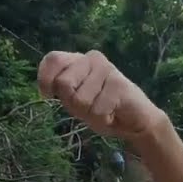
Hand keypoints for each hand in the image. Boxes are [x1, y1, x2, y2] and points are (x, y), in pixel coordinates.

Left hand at [37, 50, 166, 141]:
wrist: (137, 122)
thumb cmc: (104, 110)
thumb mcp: (77, 101)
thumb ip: (63, 91)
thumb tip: (47, 89)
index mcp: (79, 60)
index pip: (53, 59)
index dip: (45, 79)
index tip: (48, 95)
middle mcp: (92, 59)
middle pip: (63, 83)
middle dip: (72, 104)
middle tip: (89, 107)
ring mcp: (106, 69)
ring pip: (80, 100)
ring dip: (89, 115)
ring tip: (104, 111)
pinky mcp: (118, 84)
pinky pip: (96, 110)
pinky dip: (102, 120)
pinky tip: (113, 114)